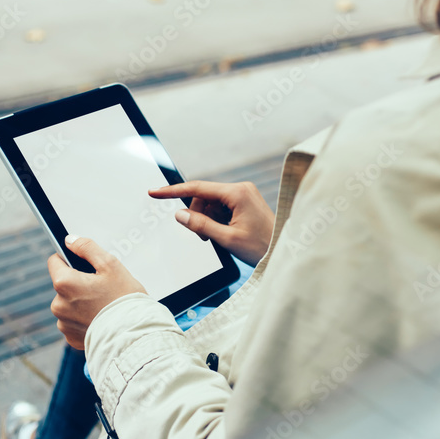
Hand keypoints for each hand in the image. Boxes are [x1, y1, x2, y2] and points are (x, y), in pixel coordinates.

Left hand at [48, 235, 146, 349]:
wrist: (135, 335)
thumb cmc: (125, 300)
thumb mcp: (110, 265)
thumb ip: (87, 248)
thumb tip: (70, 240)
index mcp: (64, 283)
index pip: (55, 261)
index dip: (70, 259)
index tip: (84, 264)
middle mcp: (58, 305)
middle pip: (63, 284)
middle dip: (78, 283)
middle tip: (102, 287)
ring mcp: (64, 324)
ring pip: (68, 304)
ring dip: (81, 302)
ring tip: (103, 305)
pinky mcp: (71, 338)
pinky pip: (74, 322)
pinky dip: (84, 319)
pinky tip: (101, 319)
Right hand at [149, 180, 273, 266]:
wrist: (284, 250)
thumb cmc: (262, 246)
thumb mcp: (227, 239)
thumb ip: (201, 225)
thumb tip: (180, 215)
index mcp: (237, 193)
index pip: (197, 188)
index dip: (173, 191)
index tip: (155, 193)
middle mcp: (240, 189)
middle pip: (204, 197)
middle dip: (198, 215)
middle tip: (203, 236)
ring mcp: (243, 194)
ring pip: (211, 203)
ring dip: (207, 220)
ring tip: (216, 237)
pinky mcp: (244, 202)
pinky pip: (221, 207)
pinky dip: (216, 220)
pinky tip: (224, 232)